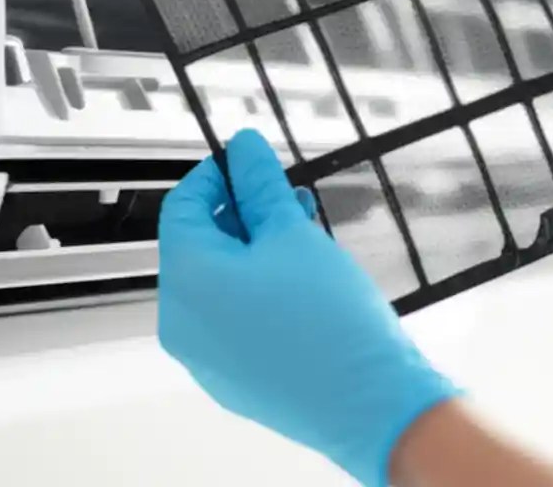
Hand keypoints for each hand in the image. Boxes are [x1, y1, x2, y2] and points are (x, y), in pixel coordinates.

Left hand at [157, 129, 458, 485]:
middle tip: (283, 196)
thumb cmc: (331, 324)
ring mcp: (204, 356)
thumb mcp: (293, 235)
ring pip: (218, 283)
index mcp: (187, 281)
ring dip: (254, 250)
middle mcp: (182, 323)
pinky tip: (300, 278)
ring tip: (301, 232)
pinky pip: (232, 318)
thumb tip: (244, 151)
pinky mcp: (232, 377)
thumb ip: (261, 186)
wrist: (370, 402)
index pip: (182, 208)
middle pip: (199, 245)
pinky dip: (257, 289)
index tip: (247, 161)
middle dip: (242, 214)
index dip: (216, 176)